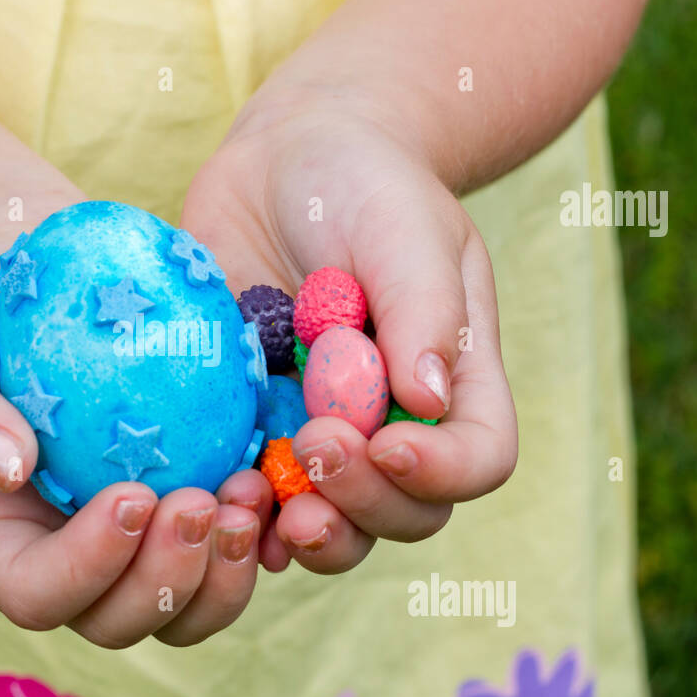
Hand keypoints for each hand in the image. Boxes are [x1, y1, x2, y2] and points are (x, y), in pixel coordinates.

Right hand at [0, 217, 272, 647]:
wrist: (26, 287)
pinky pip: (232, 553)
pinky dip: (261, 533)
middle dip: (167, 581)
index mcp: (3, 538)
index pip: (37, 594)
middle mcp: (71, 557)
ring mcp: (136, 542)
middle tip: (201, 501)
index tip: (129, 495)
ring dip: (225, 571)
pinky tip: (273, 473)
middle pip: (120, 621)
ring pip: (187, 610)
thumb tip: (8, 468)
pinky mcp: (189, 507)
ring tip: (247, 492)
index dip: (87, 569)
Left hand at [180, 96, 518, 573]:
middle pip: (406, 513)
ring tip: (260, 498)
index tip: (386, 441)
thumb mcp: (404, 227)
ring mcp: (324, 433)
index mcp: (454, 378)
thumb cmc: (362, 183)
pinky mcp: (258, 431)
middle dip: (362, 501)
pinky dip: (241, 516)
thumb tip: (426, 400)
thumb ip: (420, 307)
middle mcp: (395, 423)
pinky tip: (217, 499)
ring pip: (334, 528)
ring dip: (304, 532)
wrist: (279, 164)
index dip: (441, 473)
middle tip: (314, 444)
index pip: (479, 459)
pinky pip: (255, 503)